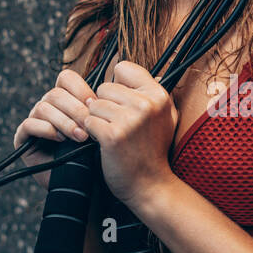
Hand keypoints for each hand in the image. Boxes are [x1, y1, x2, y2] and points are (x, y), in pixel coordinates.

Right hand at [13, 68, 97, 188]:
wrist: (84, 184)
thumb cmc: (95, 155)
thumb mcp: (100, 128)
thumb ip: (98, 109)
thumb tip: (101, 97)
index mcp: (67, 100)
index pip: (66, 79)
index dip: (80, 89)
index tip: (95, 105)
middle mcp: (49, 108)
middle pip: (56, 93)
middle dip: (75, 109)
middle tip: (89, 126)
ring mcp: (35, 122)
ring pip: (43, 107)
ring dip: (64, 121)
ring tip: (80, 137)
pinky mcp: (23, 139)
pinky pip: (29, 124)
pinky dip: (46, 129)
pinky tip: (60, 139)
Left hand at [82, 60, 178, 207]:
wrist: (150, 184)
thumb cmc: (152, 150)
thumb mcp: (164, 116)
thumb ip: (150, 91)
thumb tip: (124, 68)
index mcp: (159, 95)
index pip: (123, 69)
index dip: (118, 86)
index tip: (122, 103)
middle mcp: (146, 104)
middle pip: (105, 87)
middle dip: (105, 105)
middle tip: (119, 125)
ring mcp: (130, 120)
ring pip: (94, 104)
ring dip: (97, 120)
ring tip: (113, 135)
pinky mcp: (113, 135)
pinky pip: (88, 121)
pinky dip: (92, 133)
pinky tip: (105, 144)